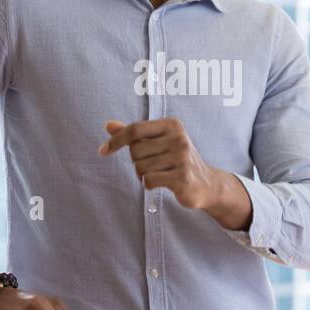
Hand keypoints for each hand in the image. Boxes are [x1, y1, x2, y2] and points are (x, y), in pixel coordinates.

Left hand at [98, 117, 216, 209]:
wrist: (206, 184)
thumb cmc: (177, 160)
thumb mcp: (158, 143)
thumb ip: (134, 134)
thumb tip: (108, 125)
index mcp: (172, 125)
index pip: (135, 129)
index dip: (116, 140)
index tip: (103, 151)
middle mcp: (179, 138)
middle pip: (135, 151)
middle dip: (137, 161)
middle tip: (153, 165)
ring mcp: (182, 158)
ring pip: (140, 167)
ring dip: (143, 175)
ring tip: (160, 174)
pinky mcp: (182, 177)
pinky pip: (148, 180)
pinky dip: (149, 184)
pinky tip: (163, 183)